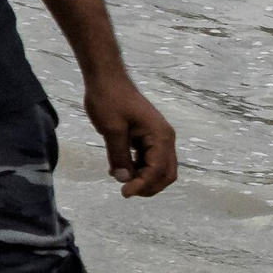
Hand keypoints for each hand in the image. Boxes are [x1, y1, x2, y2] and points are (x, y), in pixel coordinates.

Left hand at [87, 72, 180, 197]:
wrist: (107, 80)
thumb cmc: (109, 100)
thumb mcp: (112, 130)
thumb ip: (119, 156)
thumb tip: (124, 179)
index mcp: (161, 136)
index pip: (159, 170)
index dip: (144, 185)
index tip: (124, 193)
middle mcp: (165, 138)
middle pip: (166, 173)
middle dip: (148, 186)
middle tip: (125, 191)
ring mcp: (157, 138)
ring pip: (157, 168)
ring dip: (142, 178)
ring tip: (119, 178)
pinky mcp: (147, 138)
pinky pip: (147, 160)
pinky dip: (137, 169)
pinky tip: (118, 170)